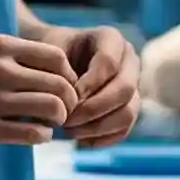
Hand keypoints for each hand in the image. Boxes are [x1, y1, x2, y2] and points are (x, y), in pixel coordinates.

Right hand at [0, 35, 79, 148]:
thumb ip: (7, 56)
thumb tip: (46, 70)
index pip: (57, 58)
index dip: (67, 75)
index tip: (62, 86)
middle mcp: (0, 70)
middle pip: (61, 85)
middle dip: (68, 101)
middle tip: (61, 111)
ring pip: (53, 110)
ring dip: (56, 120)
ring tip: (46, 123)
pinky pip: (32, 133)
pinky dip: (40, 136)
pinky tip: (31, 135)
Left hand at [39, 25, 140, 148]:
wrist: (49, 63)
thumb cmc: (46, 54)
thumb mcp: (46, 51)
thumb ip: (56, 68)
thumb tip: (67, 99)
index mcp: (111, 39)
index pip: (109, 63)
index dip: (88, 84)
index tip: (65, 98)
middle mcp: (129, 61)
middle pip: (125, 90)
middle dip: (94, 109)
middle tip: (65, 121)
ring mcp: (133, 86)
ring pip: (128, 113)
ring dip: (98, 127)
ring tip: (69, 131)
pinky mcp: (129, 108)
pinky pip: (124, 129)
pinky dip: (103, 138)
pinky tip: (79, 140)